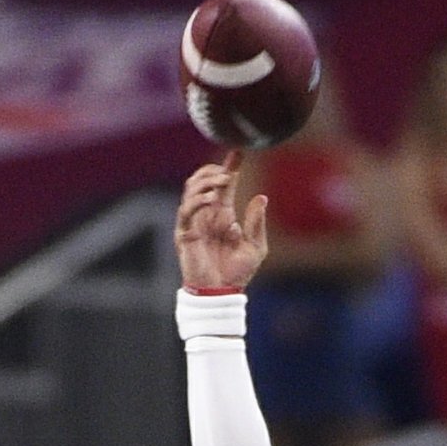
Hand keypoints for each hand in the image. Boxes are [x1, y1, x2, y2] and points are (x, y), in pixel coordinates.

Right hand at [176, 156, 269, 295]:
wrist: (220, 294)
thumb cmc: (237, 273)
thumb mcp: (255, 246)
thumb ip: (257, 223)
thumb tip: (261, 197)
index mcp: (222, 215)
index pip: (223, 185)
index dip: (229, 167)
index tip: (239, 152)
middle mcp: (206, 215)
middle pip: (203, 181)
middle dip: (214, 170)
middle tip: (229, 169)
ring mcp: (194, 222)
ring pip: (192, 190)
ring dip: (206, 181)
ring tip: (223, 179)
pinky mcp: (185, 233)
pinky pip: (186, 210)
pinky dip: (197, 201)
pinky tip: (211, 199)